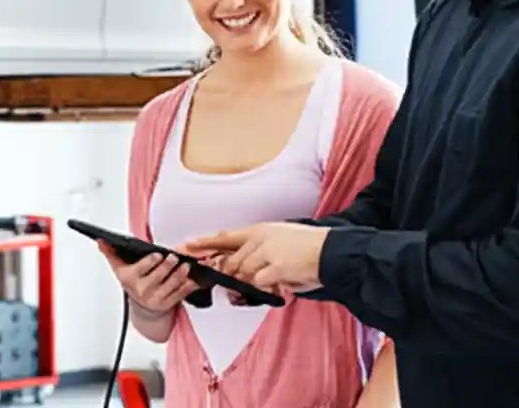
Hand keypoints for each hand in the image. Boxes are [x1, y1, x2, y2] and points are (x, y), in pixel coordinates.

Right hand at [98, 241, 202, 313]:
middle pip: (158, 276)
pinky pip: (180, 294)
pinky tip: (194, 279)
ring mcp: (156, 298)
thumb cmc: (132, 280)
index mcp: (130, 279)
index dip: (150, 262)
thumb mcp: (119, 267)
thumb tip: (100, 240)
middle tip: (174, 257)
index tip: (157, 254)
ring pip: (171, 285)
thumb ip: (110, 252)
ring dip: (180, 275)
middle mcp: (142, 290)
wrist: (141, 306)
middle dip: (167, 265)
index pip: (141, 269)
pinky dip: (188, 286)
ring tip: (186, 265)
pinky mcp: (168, 303)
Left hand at [181, 222, 329, 292]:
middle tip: (232, 282)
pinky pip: (260, 284)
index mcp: (259, 230)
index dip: (204, 242)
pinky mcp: (275, 268)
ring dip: (253, 282)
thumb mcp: (279, 241)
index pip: (224, 237)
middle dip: (230, 275)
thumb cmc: (308, 248)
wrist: (331, 252)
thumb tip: (239, 269)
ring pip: (244, 274)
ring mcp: (266, 253)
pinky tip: (281, 285)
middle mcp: (259, 239)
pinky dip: (267, 288)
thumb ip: (257, 252)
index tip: (186, 246)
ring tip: (272, 279)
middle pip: (232, 262)